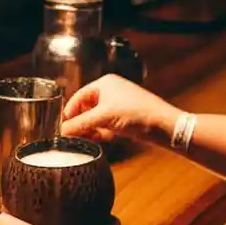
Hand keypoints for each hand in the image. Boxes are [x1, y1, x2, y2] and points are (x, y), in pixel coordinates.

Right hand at [61, 73, 180, 143]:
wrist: (164, 126)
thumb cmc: (137, 114)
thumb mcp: (103, 118)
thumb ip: (79, 124)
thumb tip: (61, 131)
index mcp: (104, 84)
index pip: (78, 97)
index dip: (69, 112)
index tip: (61, 127)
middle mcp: (110, 92)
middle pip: (86, 109)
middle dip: (80, 123)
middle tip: (71, 136)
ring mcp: (118, 105)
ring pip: (96, 119)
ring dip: (90, 130)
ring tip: (84, 140)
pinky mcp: (125, 118)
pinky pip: (106, 125)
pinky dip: (101, 133)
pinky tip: (99, 140)